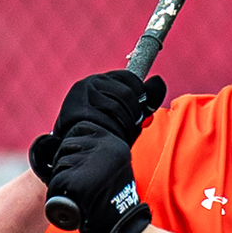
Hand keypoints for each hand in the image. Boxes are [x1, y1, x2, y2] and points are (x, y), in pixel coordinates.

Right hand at [29, 70, 166, 182]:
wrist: (73, 153)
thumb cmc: (102, 132)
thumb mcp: (126, 113)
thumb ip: (143, 99)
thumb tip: (159, 80)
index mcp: (100, 80)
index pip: (131, 79)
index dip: (140, 98)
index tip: (138, 114)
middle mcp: (88, 84)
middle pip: (127, 94)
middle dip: (134, 115)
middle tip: (129, 130)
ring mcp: (81, 97)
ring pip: (118, 107)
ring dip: (124, 126)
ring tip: (116, 135)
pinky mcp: (77, 111)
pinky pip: (106, 120)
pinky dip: (112, 132)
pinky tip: (106, 138)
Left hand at [47, 122, 152, 232]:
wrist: (122, 227)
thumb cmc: (114, 200)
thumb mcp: (112, 166)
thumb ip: (97, 153)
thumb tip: (68, 142)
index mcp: (113, 142)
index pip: (79, 129)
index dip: (74, 149)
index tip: (81, 166)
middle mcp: (103, 149)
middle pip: (65, 146)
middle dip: (66, 165)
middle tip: (81, 184)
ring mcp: (90, 165)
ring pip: (58, 164)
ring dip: (61, 179)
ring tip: (78, 194)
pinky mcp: (77, 182)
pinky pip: (55, 183)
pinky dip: (57, 195)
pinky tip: (71, 203)